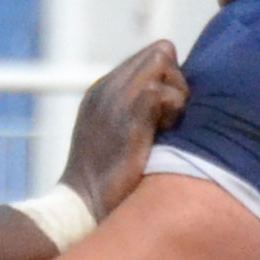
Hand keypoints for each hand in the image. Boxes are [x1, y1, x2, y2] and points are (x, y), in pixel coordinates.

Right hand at [60, 40, 188, 218]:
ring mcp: (115, 98)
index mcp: (101, 93)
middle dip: (176, 79)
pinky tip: (163, 134)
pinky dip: (174, 109)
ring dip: (177, 92)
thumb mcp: (114, 141)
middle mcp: (106, 87)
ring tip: (166, 125)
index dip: (167, 80)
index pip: (148, 58)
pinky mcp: (129, 114)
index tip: (164, 115)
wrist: (82, 209)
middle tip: (170, 117)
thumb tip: (170, 108)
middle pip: (161, 50)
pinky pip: (165, 90)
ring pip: (164, 60)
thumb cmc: (105, 187)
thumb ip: (135, 116)